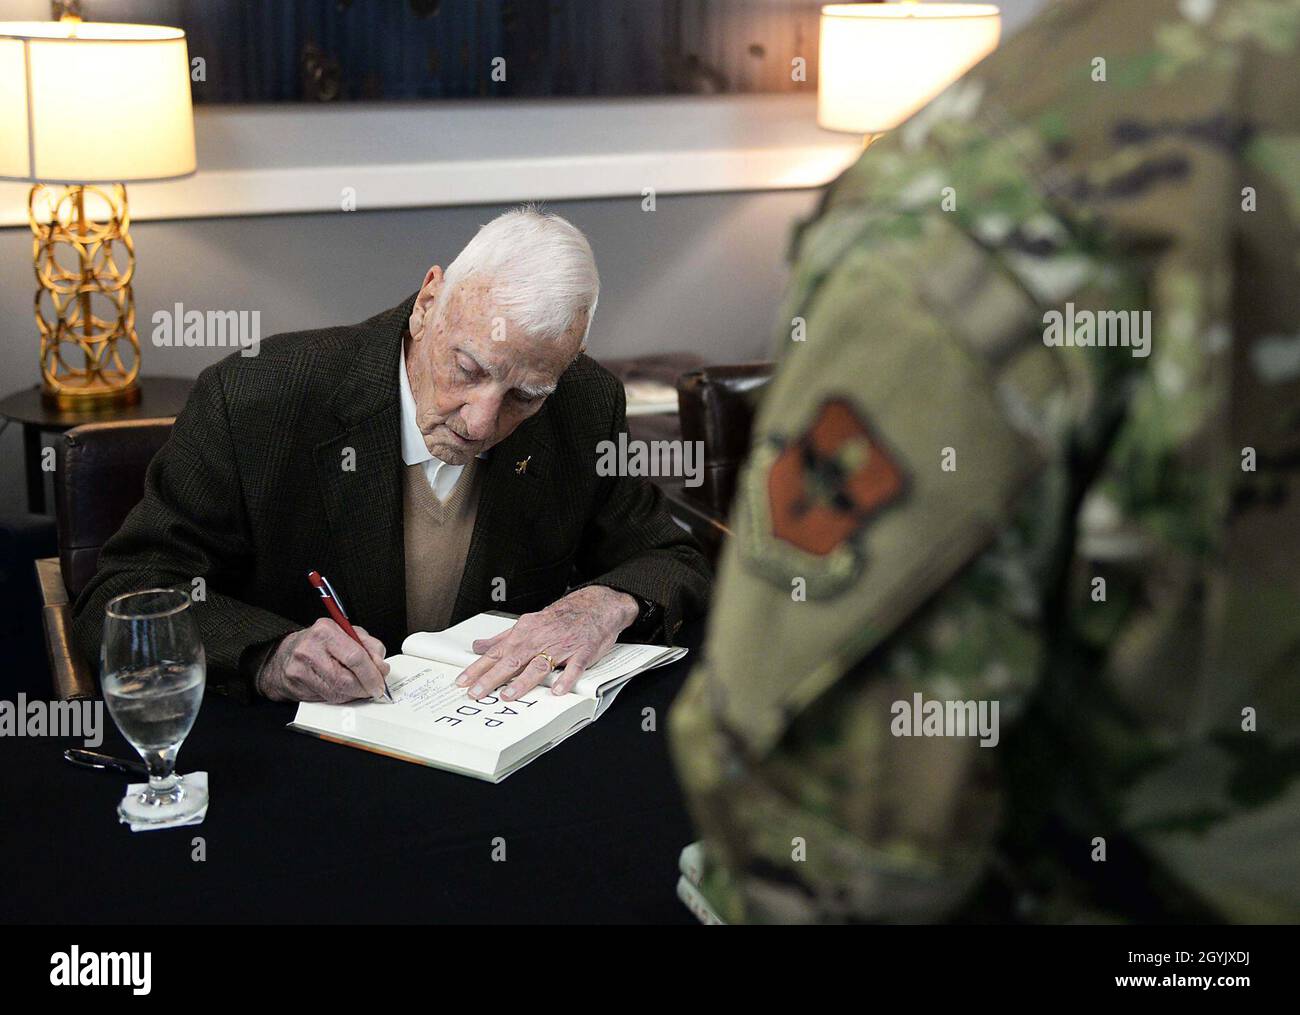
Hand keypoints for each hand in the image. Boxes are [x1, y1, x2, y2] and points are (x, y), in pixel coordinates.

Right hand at [256, 618, 389, 702]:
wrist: (286, 654)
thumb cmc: (320, 643)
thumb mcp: (347, 634)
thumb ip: (369, 646)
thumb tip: (381, 666)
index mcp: (326, 630)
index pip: (355, 656)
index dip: (372, 673)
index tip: (380, 681)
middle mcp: (310, 648)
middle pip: (346, 678)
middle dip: (365, 687)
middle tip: (374, 689)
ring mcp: (300, 668)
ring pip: (337, 692)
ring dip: (354, 694)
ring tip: (359, 688)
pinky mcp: (295, 685)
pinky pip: (327, 698)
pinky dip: (341, 697)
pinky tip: (342, 689)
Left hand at [455, 585, 639, 699]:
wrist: (595, 605)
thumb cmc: (561, 617)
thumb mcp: (528, 624)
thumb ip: (502, 638)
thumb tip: (478, 647)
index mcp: (525, 632)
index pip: (497, 652)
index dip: (478, 668)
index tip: (464, 681)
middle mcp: (540, 639)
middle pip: (513, 660)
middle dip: (492, 677)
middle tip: (477, 692)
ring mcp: (562, 646)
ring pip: (539, 665)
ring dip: (523, 681)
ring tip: (508, 695)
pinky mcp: (582, 652)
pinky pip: (574, 667)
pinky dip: (565, 679)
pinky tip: (557, 691)